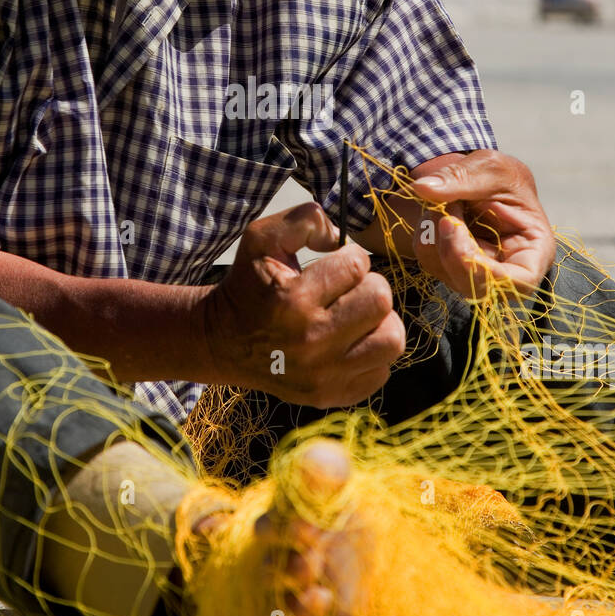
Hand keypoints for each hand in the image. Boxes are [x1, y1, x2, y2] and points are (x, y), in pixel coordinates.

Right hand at [200, 203, 405, 407]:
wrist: (223, 342)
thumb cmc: (249, 286)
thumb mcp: (261, 238)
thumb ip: (304, 220)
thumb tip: (341, 237)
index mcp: (293, 299)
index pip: (357, 264)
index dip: (349, 257)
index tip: (333, 266)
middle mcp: (310, 341)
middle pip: (381, 300)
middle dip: (368, 286)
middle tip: (348, 290)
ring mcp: (323, 374)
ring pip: (391, 339)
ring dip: (379, 322)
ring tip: (356, 316)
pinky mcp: (330, 395)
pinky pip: (381, 371)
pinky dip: (370, 354)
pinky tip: (348, 343)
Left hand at [409, 150, 555, 299]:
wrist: (485, 179)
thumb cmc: (502, 176)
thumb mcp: (491, 168)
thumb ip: (461, 177)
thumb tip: (422, 188)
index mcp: (534, 251)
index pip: (519, 282)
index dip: (484, 269)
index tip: (453, 228)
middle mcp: (507, 270)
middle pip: (475, 284)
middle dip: (449, 246)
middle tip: (443, 209)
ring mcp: (477, 273)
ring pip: (445, 272)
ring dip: (433, 234)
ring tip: (445, 201)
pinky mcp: (453, 267)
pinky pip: (430, 260)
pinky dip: (425, 233)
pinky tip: (438, 212)